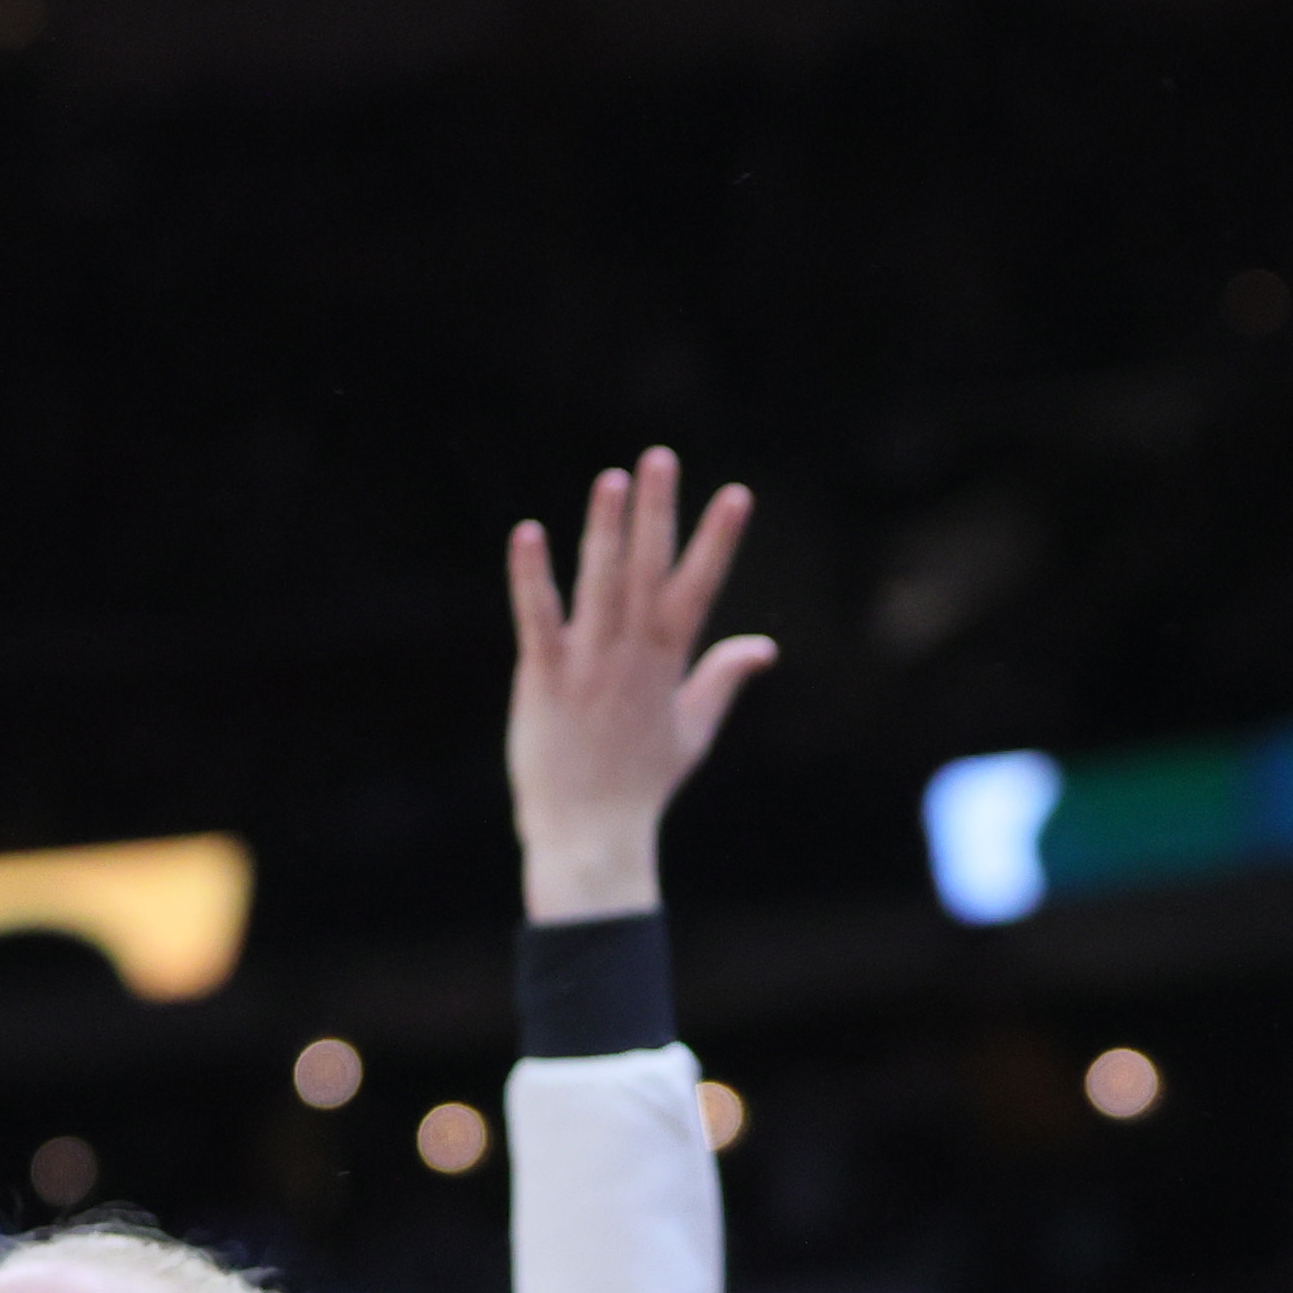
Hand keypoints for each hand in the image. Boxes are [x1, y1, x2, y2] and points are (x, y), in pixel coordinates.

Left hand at [508, 449, 776, 923]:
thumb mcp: (692, 732)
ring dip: (606, 531)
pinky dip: (533, 577)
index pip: (697, 589)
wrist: (592, 834)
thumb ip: (722, 680)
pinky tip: (529, 534)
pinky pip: (538, 618)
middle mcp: (632, 656)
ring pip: (599, 586)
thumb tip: (763, 647)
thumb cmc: (640, 786)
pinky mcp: (543, 678)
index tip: (736, 493)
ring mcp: (588, 665)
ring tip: (612, 479)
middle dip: (656, 514)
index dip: (717, 540)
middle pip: (647, 572)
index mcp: (669, 664)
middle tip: (661, 458)